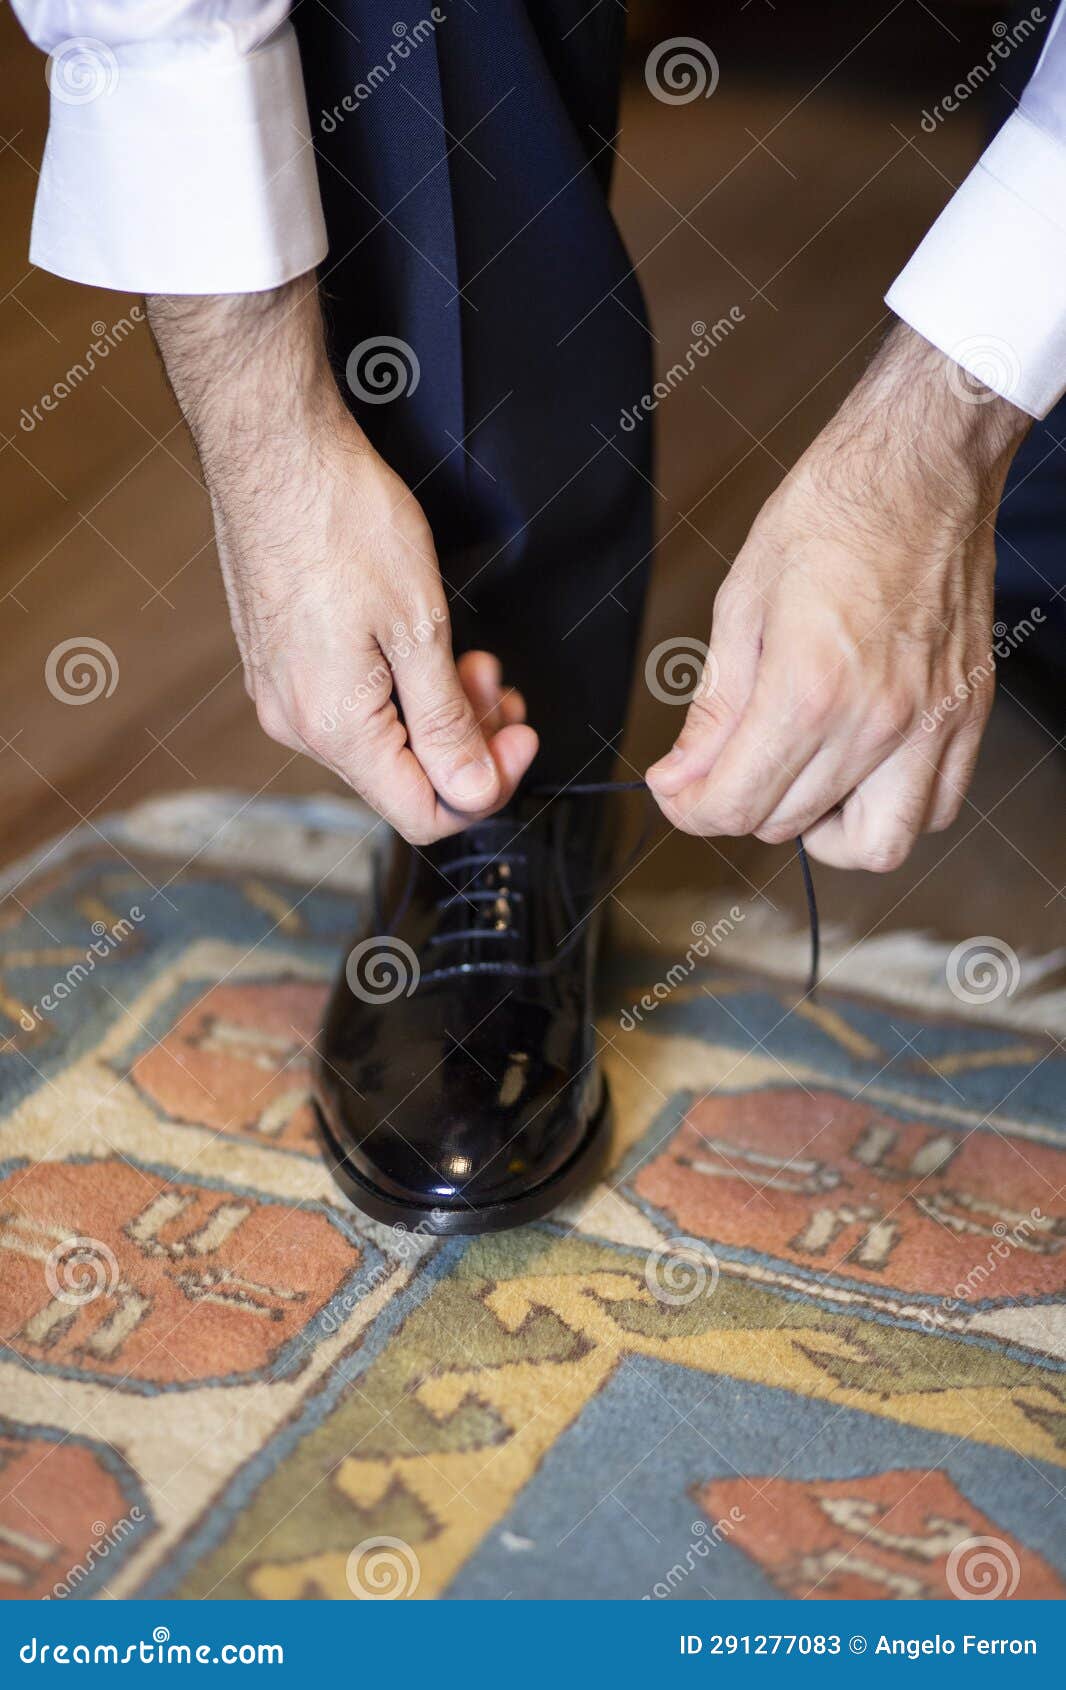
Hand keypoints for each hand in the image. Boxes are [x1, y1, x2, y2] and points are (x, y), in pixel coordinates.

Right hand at [148, 281, 536, 843]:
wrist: (276, 451)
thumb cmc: (343, 521)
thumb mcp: (420, 628)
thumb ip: (448, 725)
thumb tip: (476, 793)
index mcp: (335, 727)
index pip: (425, 815)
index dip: (489, 788)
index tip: (521, 734)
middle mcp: (299, 724)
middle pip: (405, 778)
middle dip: (469, 740)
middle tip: (501, 683)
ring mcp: (283, 694)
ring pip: (382, 740)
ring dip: (438, 710)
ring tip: (469, 656)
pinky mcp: (278, 664)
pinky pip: (351, 706)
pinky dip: (399, 689)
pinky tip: (422, 645)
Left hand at [646, 324, 1030, 870]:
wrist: (922, 466)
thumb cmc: (831, 514)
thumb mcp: (741, 604)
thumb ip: (713, 709)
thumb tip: (682, 777)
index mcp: (810, 689)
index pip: (735, 804)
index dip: (688, 809)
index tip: (676, 790)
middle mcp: (878, 721)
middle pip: (789, 824)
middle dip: (741, 805)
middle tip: (728, 765)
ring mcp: (932, 723)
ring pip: (877, 846)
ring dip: (823, 830)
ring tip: (799, 781)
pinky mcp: (967, 714)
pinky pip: (935, 810)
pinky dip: (891, 811)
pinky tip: (858, 770)